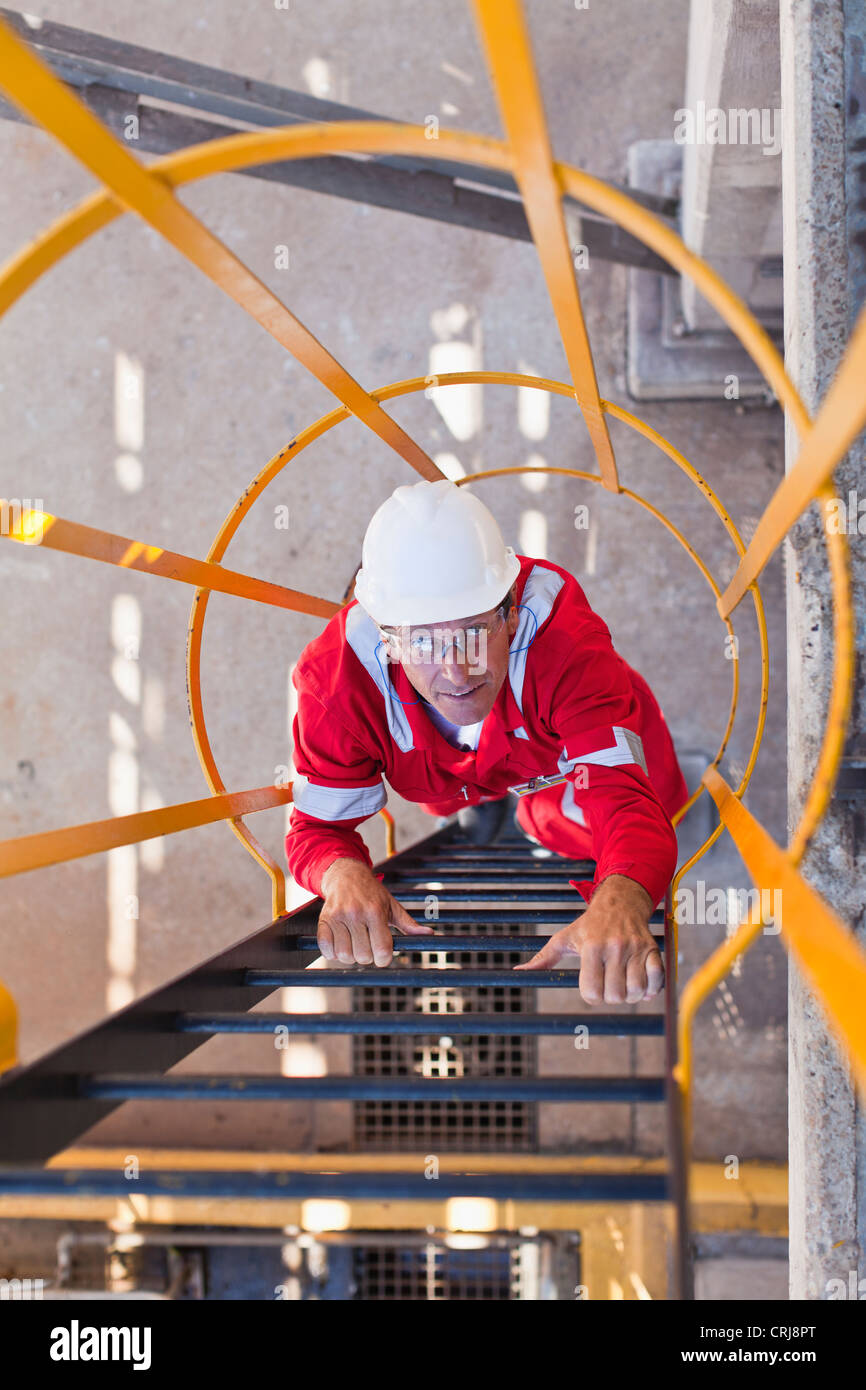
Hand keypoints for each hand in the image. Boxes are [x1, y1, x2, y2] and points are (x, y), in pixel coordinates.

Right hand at [318, 857, 436, 965]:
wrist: (346, 875)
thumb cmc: (371, 892)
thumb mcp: (392, 905)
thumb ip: (409, 924)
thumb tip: (429, 934)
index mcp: (375, 911)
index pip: (382, 949)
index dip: (384, 959)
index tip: (383, 955)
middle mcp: (356, 914)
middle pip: (363, 956)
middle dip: (368, 957)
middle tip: (368, 946)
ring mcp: (338, 917)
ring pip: (344, 956)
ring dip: (351, 956)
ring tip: (355, 944)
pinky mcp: (324, 920)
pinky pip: (326, 949)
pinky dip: (333, 953)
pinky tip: (341, 944)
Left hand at [514, 873, 663, 1004]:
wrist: (620, 901)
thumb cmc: (590, 924)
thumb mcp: (564, 938)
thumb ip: (544, 958)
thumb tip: (520, 970)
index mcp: (591, 948)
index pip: (592, 992)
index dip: (591, 996)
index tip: (591, 989)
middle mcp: (614, 948)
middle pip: (615, 996)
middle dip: (610, 997)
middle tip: (608, 986)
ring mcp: (635, 949)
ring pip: (637, 991)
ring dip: (631, 995)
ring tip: (624, 986)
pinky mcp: (652, 949)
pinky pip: (657, 979)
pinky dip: (652, 989)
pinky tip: (643, 985)